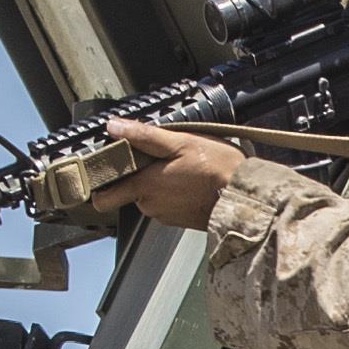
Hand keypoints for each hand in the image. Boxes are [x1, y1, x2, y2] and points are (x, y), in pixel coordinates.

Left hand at [93, 117, 254, 233]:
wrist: (248, 199)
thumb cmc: (218, 170)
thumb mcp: (180, 142)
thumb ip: (143, 135)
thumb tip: (114, 127)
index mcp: (144, 187)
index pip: (102, 198)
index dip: (99, 183)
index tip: (105, 168)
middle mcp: (150, 206)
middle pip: (129, 191)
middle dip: (138, 175)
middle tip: (158, 158)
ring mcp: (166, 216)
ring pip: (150, 197)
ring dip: (159, 182)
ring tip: (182, 167)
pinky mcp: (182, 221)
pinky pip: (168, 204)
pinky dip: (175, 192)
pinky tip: (192, 180)